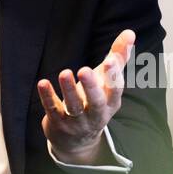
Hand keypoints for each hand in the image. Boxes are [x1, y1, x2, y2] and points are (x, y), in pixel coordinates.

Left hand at [37, 29, 133, 164]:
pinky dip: (48, 97)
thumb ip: (118, 58)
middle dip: (91, 87)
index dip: (113, 75)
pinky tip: (43, 83)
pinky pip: (53, 110)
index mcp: (111, 102)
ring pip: (73, 107)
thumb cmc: (95, 101)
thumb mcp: (107, 82)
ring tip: (65, 73)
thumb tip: (130, 33)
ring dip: (69, 90)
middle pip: (96, 102)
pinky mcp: (58, 123)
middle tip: (84, 70)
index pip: (115, 89)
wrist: (77, 140)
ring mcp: (77, 121)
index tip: (110, 60)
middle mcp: (96, 114)